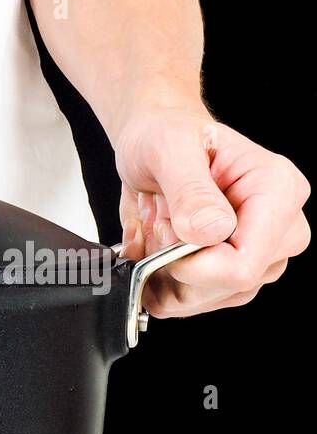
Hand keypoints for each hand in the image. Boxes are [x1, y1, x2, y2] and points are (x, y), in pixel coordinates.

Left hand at [114, 105, 309, 316]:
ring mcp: (259, 255)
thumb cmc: (166, 132)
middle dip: (176, 263)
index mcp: (278, 190)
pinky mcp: (233, 272)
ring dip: (164, 269)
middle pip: (229, 287)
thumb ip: (190, 189)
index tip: (163, 234)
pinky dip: (158, 278)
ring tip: (158, 223)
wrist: (153, 138)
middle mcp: (279, 228)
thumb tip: (210, 232)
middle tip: (158, 217)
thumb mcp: (168, 146)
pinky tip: (154, 241)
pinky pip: (189, 300)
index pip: (245, 264)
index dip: (193, 265)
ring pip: (207, 299)